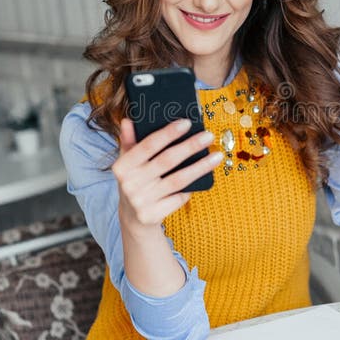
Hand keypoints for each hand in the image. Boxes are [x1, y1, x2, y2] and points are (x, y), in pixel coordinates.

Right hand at [112, 117, 221, 231]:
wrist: (132, 218)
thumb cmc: (135, 183)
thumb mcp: (128, 163)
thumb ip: (129, 142)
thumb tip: (128, 121)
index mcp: (122, 167)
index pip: (148, 145)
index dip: (168, 133)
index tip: (187, 123)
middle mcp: (129, 184)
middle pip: (167, 161)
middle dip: (190, 146)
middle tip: (208, 136)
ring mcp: (141, 201)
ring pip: (178, 180)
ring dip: (200, 167)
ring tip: (217, 156)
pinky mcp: (153, 214)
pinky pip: (179, 197)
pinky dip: (192, 187)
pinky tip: (204, 177)